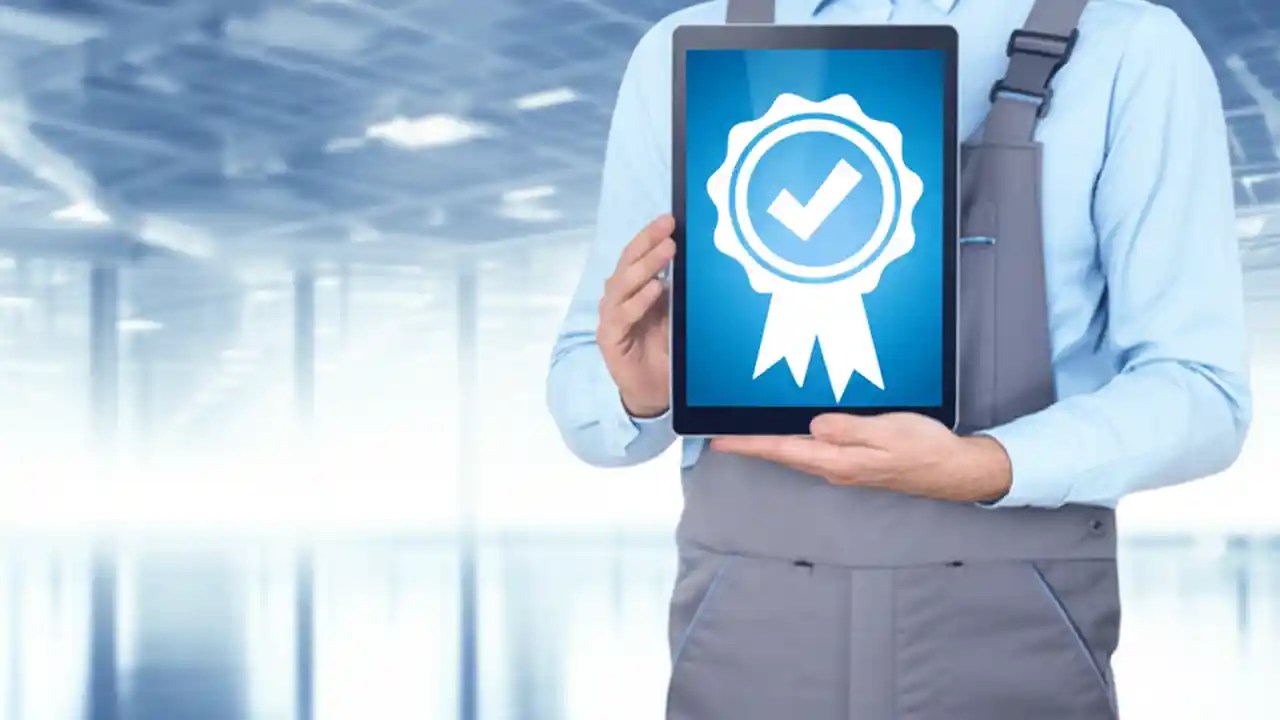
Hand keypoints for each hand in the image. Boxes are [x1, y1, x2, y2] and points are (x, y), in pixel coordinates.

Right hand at [598, 215, 675, 417]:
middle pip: (627, 264)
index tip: (670, 219)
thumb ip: (675, 290)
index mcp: (631, 289)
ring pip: (623, 285)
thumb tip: (692, 258)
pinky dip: (639, 301)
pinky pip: (623, 315)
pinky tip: (656, 289)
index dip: (650, 236)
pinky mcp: (609, 338)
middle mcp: (617, 299)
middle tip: (668, 228)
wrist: (654, 391)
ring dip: (646, 266)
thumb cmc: (664, 350)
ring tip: (667, 251)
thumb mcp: (674, 314)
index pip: (636, 255)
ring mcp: (611, 318)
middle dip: (647, 243)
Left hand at [710, 413, 1012, 503]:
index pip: (781, 449)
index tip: (717, 441)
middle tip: (720, 433)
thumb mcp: (887, 432)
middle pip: (782, 452)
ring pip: (797, 451)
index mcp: (838, 460)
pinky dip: (795, 440)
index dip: (747, 443)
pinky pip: (815, 450)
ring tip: (746, 431)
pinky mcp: (855, 462)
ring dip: (771, 441)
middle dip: (750, 442)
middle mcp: (835, 467)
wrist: (954, 470)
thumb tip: (814, 426)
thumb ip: (848, 429)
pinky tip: (792, 432)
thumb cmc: (925, 449)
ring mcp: (844, 467)